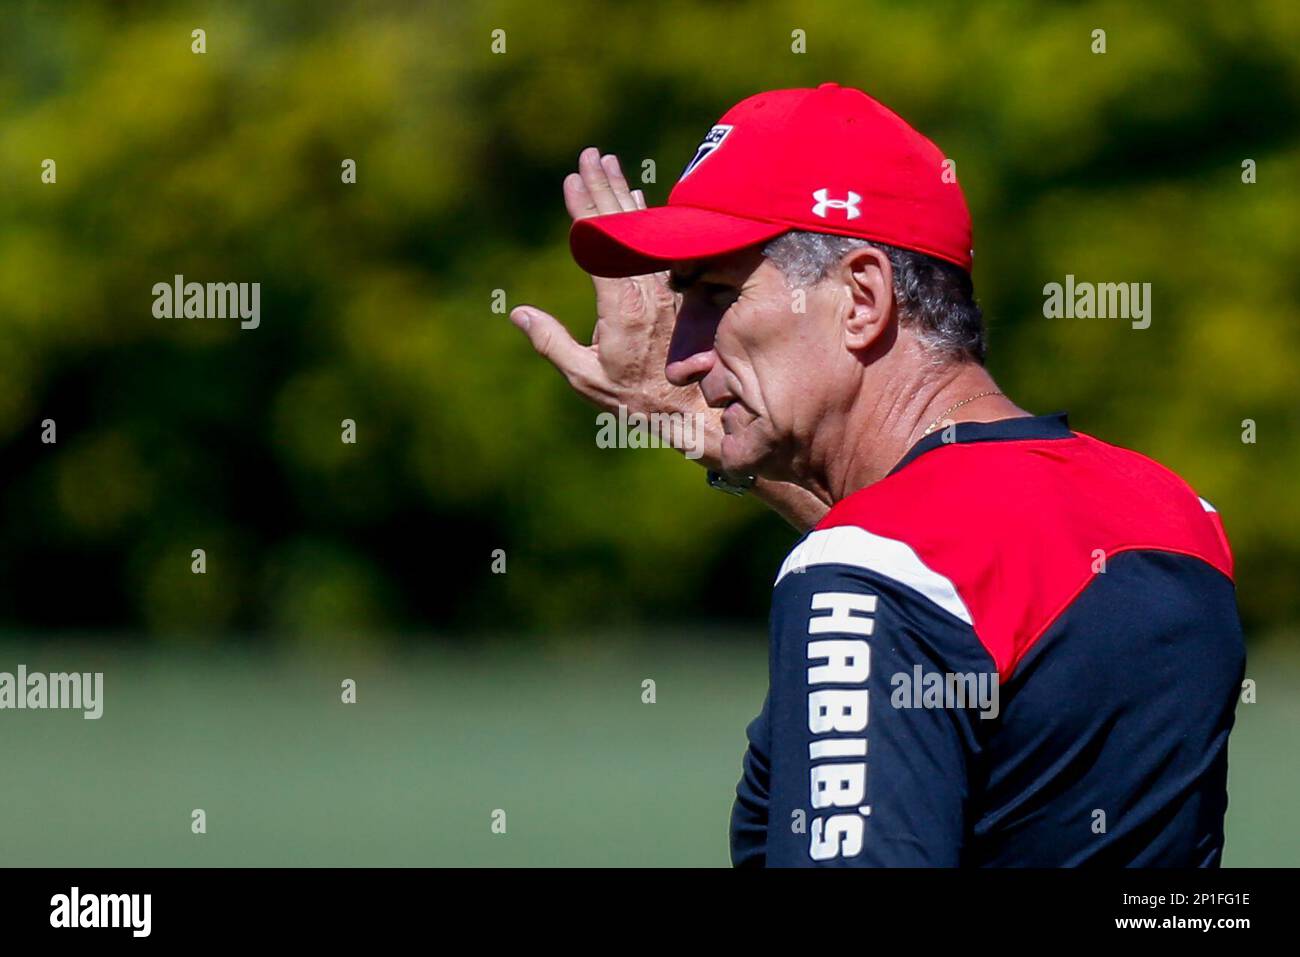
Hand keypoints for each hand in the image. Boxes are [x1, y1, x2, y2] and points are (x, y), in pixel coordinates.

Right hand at [509, 147, 721, 467]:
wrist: (690, 410)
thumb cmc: (634, 399)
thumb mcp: (585, 378)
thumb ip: (551, 343)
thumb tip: (517, 313)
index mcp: (623, 306)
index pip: (600, 246)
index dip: (584, 211)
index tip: (571, 182)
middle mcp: (648, 290)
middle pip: (623, 227)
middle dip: (603, 188)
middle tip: (591, 155)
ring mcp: (666, 288)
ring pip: (643, 230)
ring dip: (624, 195)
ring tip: (609, 164)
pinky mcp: (677, 291)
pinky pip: (660, 244)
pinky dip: (647, 218)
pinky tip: (638, 199)